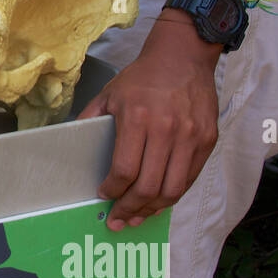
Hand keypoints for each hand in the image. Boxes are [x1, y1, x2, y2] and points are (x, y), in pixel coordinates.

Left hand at [76, 11, 220, 230]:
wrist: (183, 57)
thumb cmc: (142, 77)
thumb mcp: (109, 94)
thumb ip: (90, 120)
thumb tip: (69, 144)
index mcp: (138, 119)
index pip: (125, 170)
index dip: (112, 190)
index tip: (103, 196)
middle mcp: (167, 130)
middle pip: (149, 187)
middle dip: (130, 209)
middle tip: (118, 220)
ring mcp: (191, 137)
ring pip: (172, 189)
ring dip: (153, 209)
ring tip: (138, 217)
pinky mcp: (208, 140)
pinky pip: (189, 178)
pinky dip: (173, 195)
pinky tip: (158, 200)